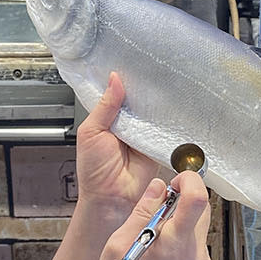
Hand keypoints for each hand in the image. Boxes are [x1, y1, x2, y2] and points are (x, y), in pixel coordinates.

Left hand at [74, 73, 158, 215]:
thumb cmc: (93, 170)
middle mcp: (126, 123)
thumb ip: (104, 107)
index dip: (124, 79)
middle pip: (138, 100)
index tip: (132, 61)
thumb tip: (114, 80)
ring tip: (163, 86)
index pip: (117, 93)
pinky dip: (166, 122)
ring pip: (151, 112)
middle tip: (152, 70)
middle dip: (143, 89)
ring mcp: (142, 133)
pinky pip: (163, 129)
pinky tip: (169, 110)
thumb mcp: (91, 132)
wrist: (110, 198)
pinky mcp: (156, 144)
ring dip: (155, 104)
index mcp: (107, 118)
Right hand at [88, 174, 213, 259]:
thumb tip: (158, 188)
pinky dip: (181, 242)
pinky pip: (195, 245)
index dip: (189, 180)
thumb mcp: (117, 247)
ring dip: (179, 224)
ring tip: (153, 242)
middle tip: (156, 212)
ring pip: (197, 227)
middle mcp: (193, 256)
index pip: (197, 199)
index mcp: (172, 246)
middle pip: (200, 209)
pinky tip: (160, 259)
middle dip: (180, 203)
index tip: (177, 179)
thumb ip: (141, 213)